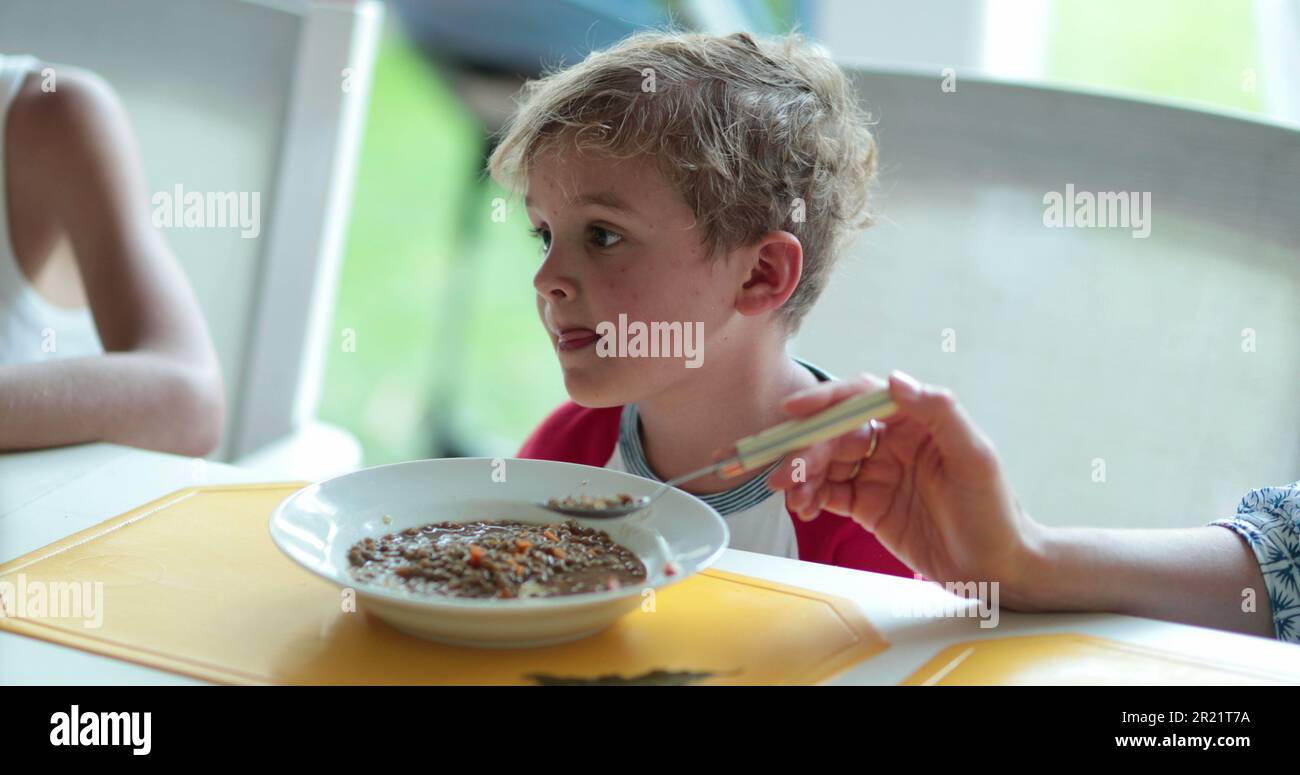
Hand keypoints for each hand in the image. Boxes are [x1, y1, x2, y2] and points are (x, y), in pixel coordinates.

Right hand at [767, 371, 1044, 593]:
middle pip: (836, 433)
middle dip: (805, 450)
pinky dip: (811, 498)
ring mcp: (878, 473)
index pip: (862, 398)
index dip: (827, 401)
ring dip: (803, 477)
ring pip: (827, 464)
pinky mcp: (869, 505)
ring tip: (794, 500)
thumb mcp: (975, 456)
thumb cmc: (995, 511)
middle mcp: (893, 440)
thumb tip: (896, 379)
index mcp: (916, 420)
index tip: (796, 411)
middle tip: (784, 475)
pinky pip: (830, 493)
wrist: (997, 569)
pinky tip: (804, 509)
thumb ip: (939, 412)